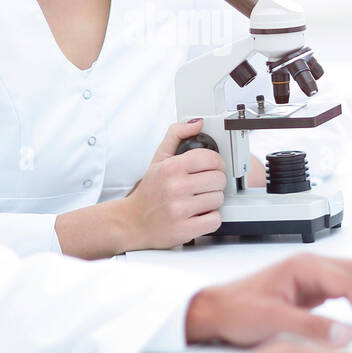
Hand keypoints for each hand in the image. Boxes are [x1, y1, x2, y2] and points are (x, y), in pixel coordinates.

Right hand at [119, 119, 225, 248]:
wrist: (132, 222)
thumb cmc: (149, 191)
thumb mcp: (158, 158)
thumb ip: (176, 135)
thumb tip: (197, 123)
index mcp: (170, 168)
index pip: (211, 158)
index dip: (216, 163)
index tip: (212, 168)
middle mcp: (174, 188)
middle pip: (219, 179)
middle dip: (214, 183)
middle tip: (203, 186)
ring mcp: (179, 210)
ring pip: (218, 200)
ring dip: (212, 201)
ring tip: (198, 201)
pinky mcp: (184, 230)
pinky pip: (215, 220)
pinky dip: (210, 219)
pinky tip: (197, 215)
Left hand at [184, 252, 351, 346]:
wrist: (214, 312)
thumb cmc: (234, 311)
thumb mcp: (269, 321)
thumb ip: (307, 326)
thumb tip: (344, 334)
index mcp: (303, 266)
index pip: (349, 282)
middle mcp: (311, 266)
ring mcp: (313, 277)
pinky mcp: (312, 291)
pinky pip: (348, 291)